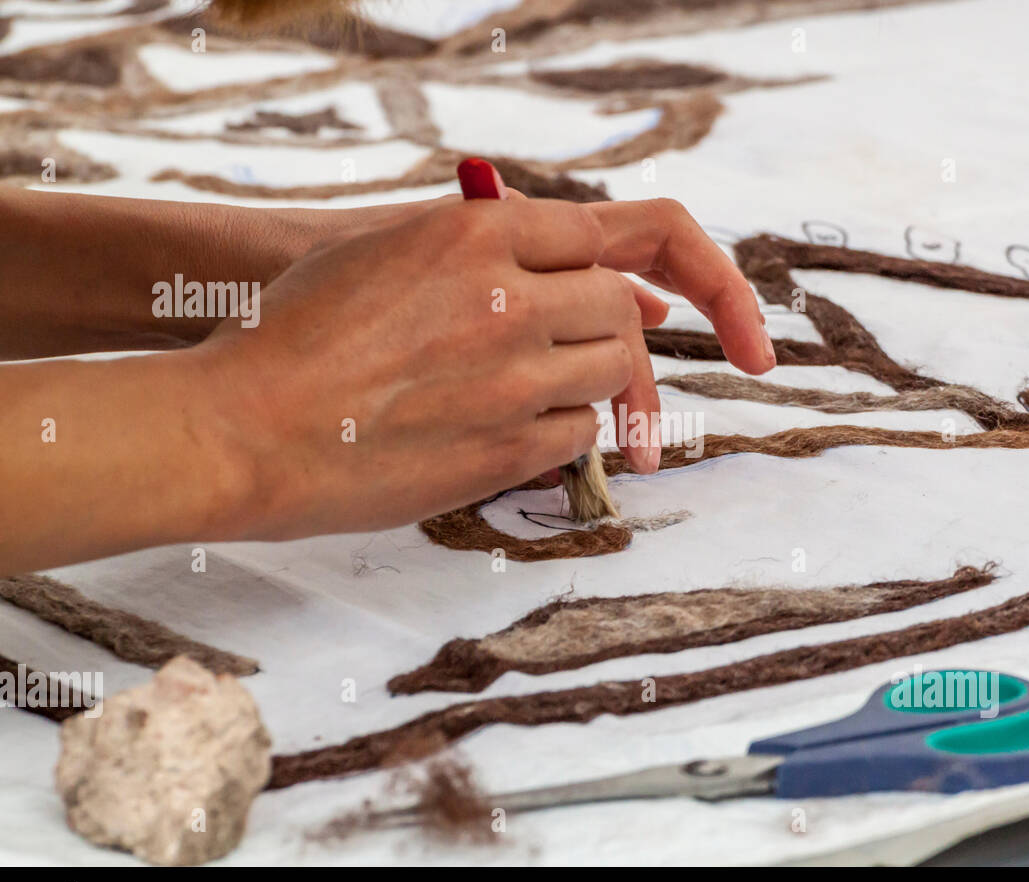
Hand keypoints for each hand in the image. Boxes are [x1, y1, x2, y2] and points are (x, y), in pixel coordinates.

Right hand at [198, 194, 772, 540]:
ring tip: (525, 401)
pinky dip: (564, 437)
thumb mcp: (389, 252)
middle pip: (624, 312)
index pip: (628, 236)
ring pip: (614, 376)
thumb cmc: (297, 334)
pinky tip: (502, 436)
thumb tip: (626, 291)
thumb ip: (496, 249)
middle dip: (624, 342)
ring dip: (597, 391)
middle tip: (609, 373)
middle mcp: (507, 294)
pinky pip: (578, 436)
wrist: (240, 427)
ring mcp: (510, 374)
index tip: (732, 326)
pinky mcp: (504, 448)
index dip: (698, 279)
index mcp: (479, 230)